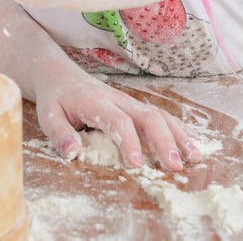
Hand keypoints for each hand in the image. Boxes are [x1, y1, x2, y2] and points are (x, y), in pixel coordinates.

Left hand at [32, 55, 199, 171]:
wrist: (60, 74)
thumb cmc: (55, 98)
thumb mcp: (47, 114)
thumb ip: (59, 133)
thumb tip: (72, 152)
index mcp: (95, 102)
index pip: (117, 120)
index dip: (129, 142)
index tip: (136, 166)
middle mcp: (117, 99)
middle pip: (147, 115)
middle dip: (164, 140)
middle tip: (174, 167)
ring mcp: (128, 101)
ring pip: (159, 114)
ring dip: (178, 135)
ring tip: (194, 158)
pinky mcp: (134, 106)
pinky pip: (160, 115)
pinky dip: (178, 130)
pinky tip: (191, 146)